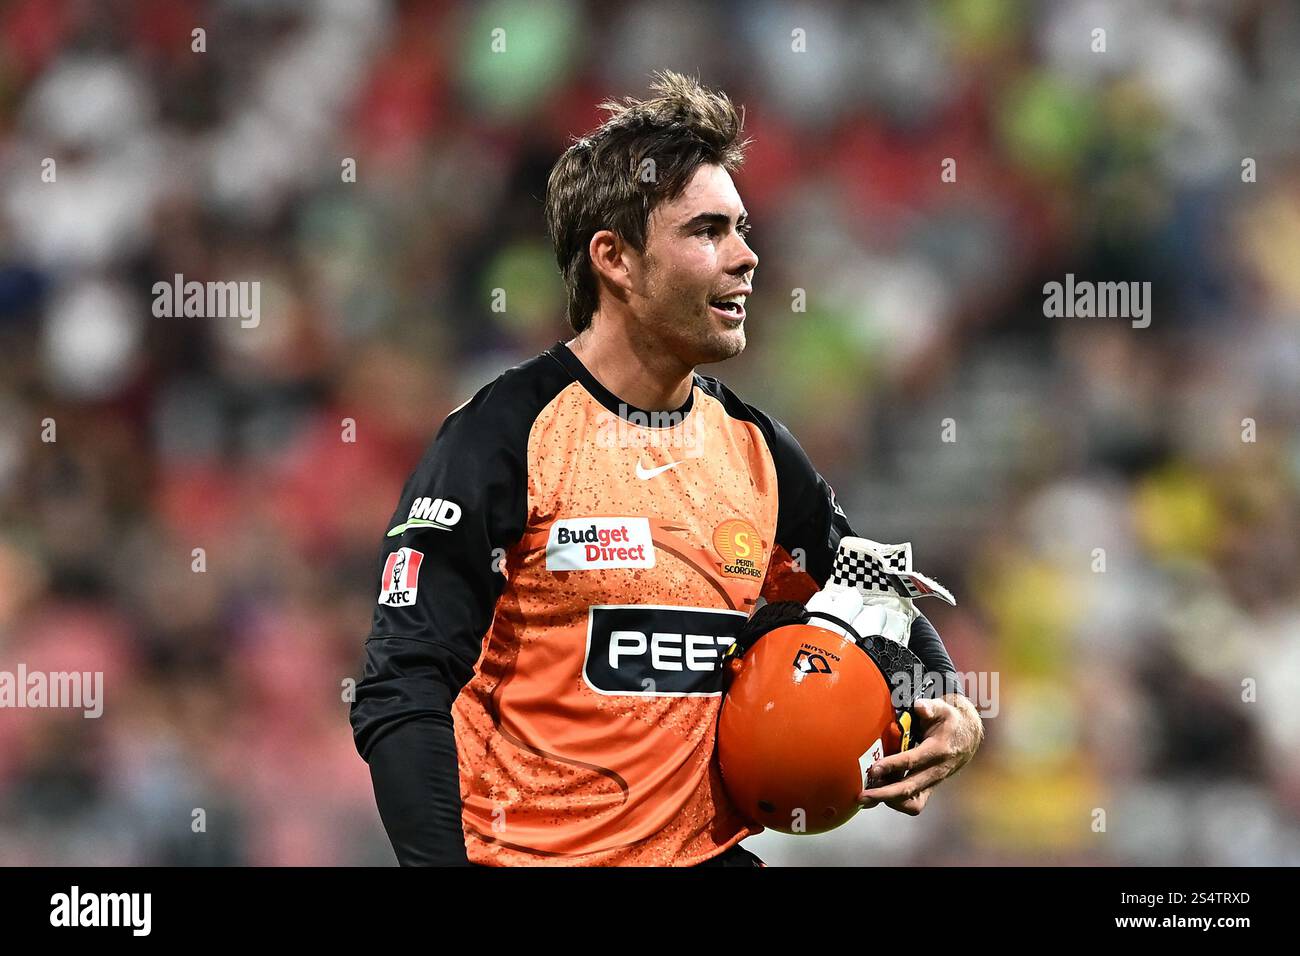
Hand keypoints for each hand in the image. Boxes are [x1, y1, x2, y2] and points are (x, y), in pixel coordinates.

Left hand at [857, 694, 983, 815]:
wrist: (968, 737)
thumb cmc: (949, 721)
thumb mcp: (943, 708)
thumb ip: (930, 707)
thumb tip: (920, 707)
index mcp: (938, 750)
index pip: (912, 761)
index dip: (892, 766)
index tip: (874, 769)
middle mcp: (936, 770)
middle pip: (909, 788)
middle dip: (884, 794)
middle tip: (862, 796)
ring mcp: (933, 782)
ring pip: (912, 801)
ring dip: (889, 800)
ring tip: (867, 795)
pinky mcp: (930, 788)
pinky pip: (914, 803)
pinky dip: (897, 802)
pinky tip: (880, 794)